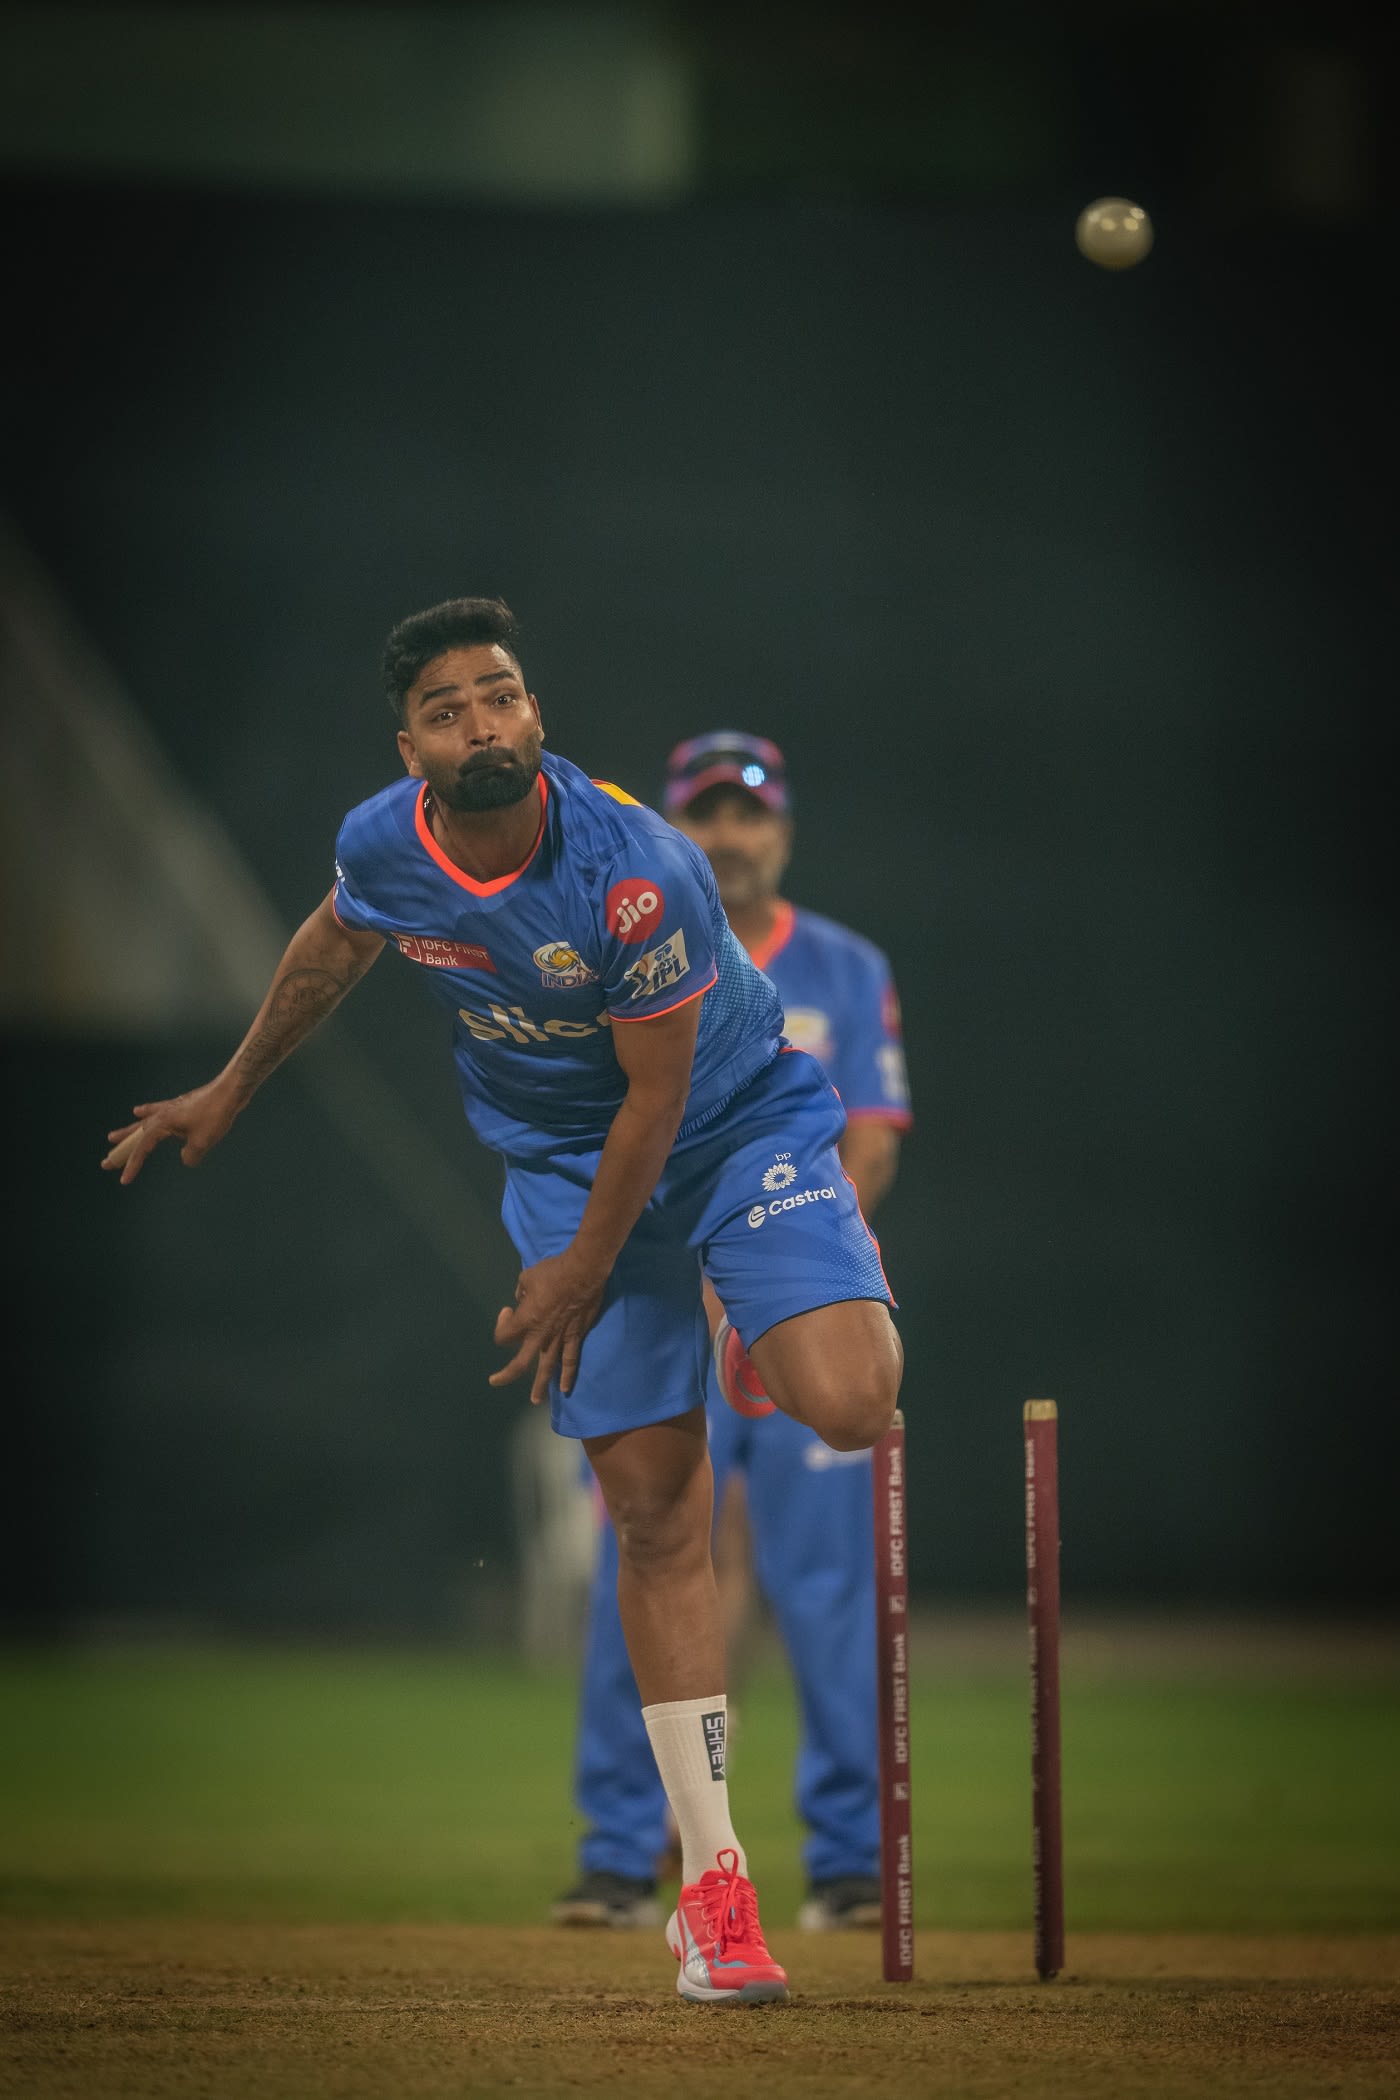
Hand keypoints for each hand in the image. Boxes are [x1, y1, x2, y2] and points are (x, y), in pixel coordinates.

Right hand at [101, 1080, 239, 1184]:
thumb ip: (190, 1156)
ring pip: (142, 1123)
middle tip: (106, 1163)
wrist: (229, 1091)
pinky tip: (138, 1111)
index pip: (142, 1149)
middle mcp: (161, 1115)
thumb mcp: (202, 1142)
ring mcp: (169, 1109)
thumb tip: (185, 1158)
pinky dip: (146, 1113)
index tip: (124, 1180)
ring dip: (128, 1132)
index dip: (132, 1165)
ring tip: (112, 1137)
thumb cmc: (215, 1115)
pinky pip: (156, 1111)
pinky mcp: (179, 1106)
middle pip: (135, 1136)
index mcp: (161, 1124)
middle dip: (121, 1151)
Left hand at [490, 1251, 608, 1405]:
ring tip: (535, 1399)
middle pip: (519, 1363)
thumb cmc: (553, 1272)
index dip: (501, 1324)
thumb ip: (521, 1291)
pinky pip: (570, 1360)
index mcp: (525, 1319)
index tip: (508, 1310)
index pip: (504, 1335)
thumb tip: (522, 1297)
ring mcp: (558, 1338)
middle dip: (507, 1375)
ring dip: (540, 1386)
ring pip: (547, 1368)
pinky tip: (564, 1388)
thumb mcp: (527, 1277)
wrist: (583, 1272)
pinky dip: (567, 1375)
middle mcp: (540, 1334)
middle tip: (496, 1381)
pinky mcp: (575, 1337)